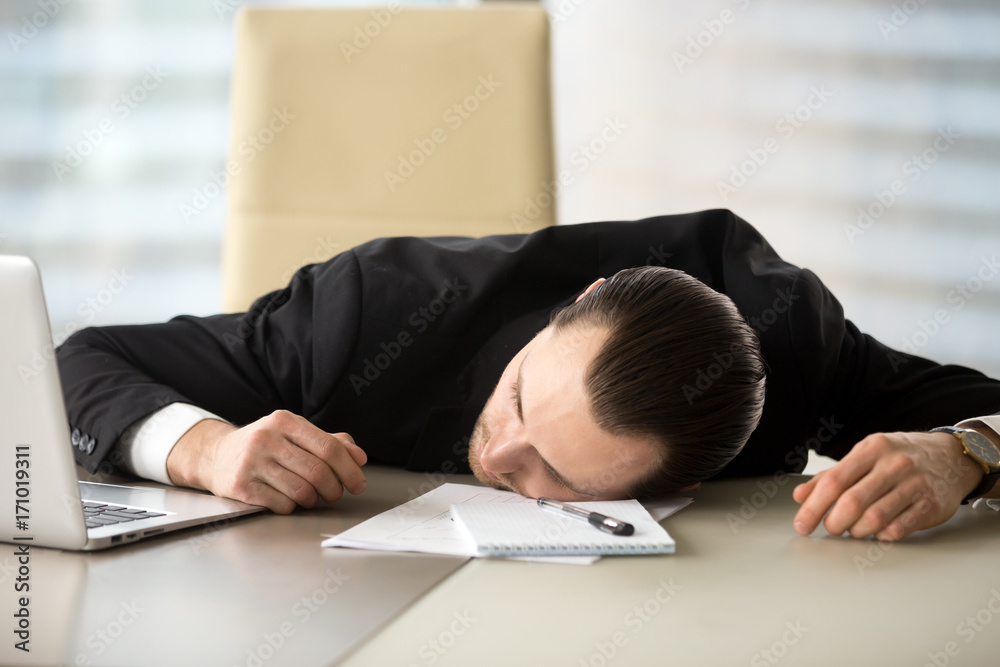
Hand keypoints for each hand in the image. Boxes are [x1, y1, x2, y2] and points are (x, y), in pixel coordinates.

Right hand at [166, 409, 367, 513]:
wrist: (215, 455)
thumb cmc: (265, 445)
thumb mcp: (294, 434)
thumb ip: (329, 441)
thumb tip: (359, 457)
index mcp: (285, 421)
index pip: (328, 446)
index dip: (349, 468)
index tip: (359, 483)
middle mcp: (267, 438)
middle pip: (317, 471)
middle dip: (334, 488)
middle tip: (336, 494)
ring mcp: (251, 462)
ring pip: (301, 490)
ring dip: (314, 499)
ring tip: (311, 497)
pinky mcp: (240, 486)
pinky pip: (281, 504)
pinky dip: (293, 507)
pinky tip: (289, 501)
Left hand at [791, 431, 982, 540]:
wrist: (952, 456)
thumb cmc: (899, 457)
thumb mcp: (865, 456)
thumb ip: (831, 476)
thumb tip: (800, 496)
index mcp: (871, 449)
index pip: (833, 481)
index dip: (813, 506)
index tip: (802, 525)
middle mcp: (893, 464)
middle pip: (852, 502)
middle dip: (834, 522)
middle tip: (831, 528)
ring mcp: (915, 484)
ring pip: (875, 518)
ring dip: (857, 531)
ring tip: (854, 529)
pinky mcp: (932, 505)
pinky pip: (899, 528)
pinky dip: (882, 535)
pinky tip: (878, 531)